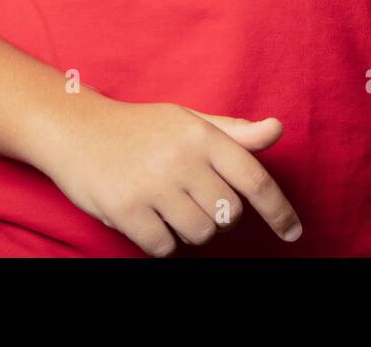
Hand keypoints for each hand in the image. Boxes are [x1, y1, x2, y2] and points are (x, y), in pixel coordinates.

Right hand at [40, 97, 302, 255]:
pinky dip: (160, 241)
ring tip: (165, 203)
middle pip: (227, 216)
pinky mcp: (127, 209)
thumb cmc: (142, 129)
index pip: (254, 180)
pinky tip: (146, 216)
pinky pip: (164, 248)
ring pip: (199, 235)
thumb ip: (234, 132)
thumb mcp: (189, 121)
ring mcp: (154, 185)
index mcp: (203, 135)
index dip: (279, 210)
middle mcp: (182, 159)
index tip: (294, 232)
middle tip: (189, 196)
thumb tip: (278, 130)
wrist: (76, 129)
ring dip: (187, 228)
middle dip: (216, 216)